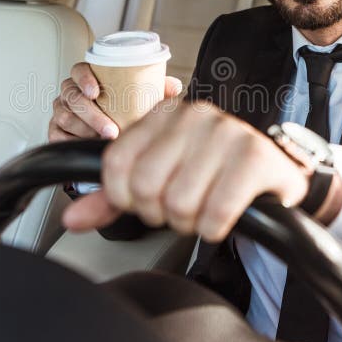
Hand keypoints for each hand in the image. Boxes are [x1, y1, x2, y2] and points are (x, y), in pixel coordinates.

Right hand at [48, 62, 182, 141]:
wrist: (107, 138)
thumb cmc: (120, 112)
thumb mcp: (139, 99)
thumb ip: (156, 89)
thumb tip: (174, 86)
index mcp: (87, 79)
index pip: (78, 70)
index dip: (84, 78)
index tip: (95, 91)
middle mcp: (71, 93)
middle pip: (72, 97)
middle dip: (91, 114)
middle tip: (110, 128)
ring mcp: (61, 112)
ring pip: (66, 117)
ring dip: (85, 129)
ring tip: (103, 138)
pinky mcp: (55, 131)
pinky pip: (57, 135)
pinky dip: (71, 140)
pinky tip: (85, 144)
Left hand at [62, 100, 311, 242]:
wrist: (271, 175)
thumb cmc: (209, 175)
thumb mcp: (158, 178)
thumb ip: (112, 197)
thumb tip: (71, 218)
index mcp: (163, 113)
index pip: (115, 164)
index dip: (124, 197)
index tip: (144, 199)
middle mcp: (194, 115)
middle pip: (145, 186)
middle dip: (160, 212)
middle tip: (178, 208)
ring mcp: (227, 132)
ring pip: (180, 202)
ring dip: (189, 223)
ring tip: (202, 209)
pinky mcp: (256, 157)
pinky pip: (215, 213)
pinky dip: (213, 228)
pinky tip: (222, 216)